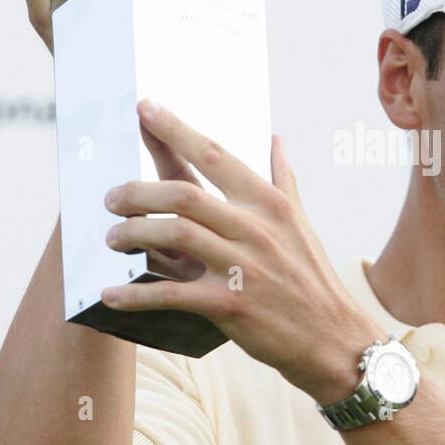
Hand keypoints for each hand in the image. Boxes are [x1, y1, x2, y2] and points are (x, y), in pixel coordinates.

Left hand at [100, 100, 381, 400]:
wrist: (332, 337)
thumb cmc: (311, 277)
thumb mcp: (300, 222)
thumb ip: (283, 179)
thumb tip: (277, 139)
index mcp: (269, 203)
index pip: (216, 155)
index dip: (176, 129)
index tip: (144, 106)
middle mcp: (255, 228)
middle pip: (183, 194)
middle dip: (137, 192)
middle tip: (111, 198)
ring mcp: (243, 266)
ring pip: (174, 235)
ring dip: (132, 234)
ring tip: (112, 238)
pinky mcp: (230, 305)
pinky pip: (172, 294)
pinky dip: (136, 295)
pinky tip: (112, 294)